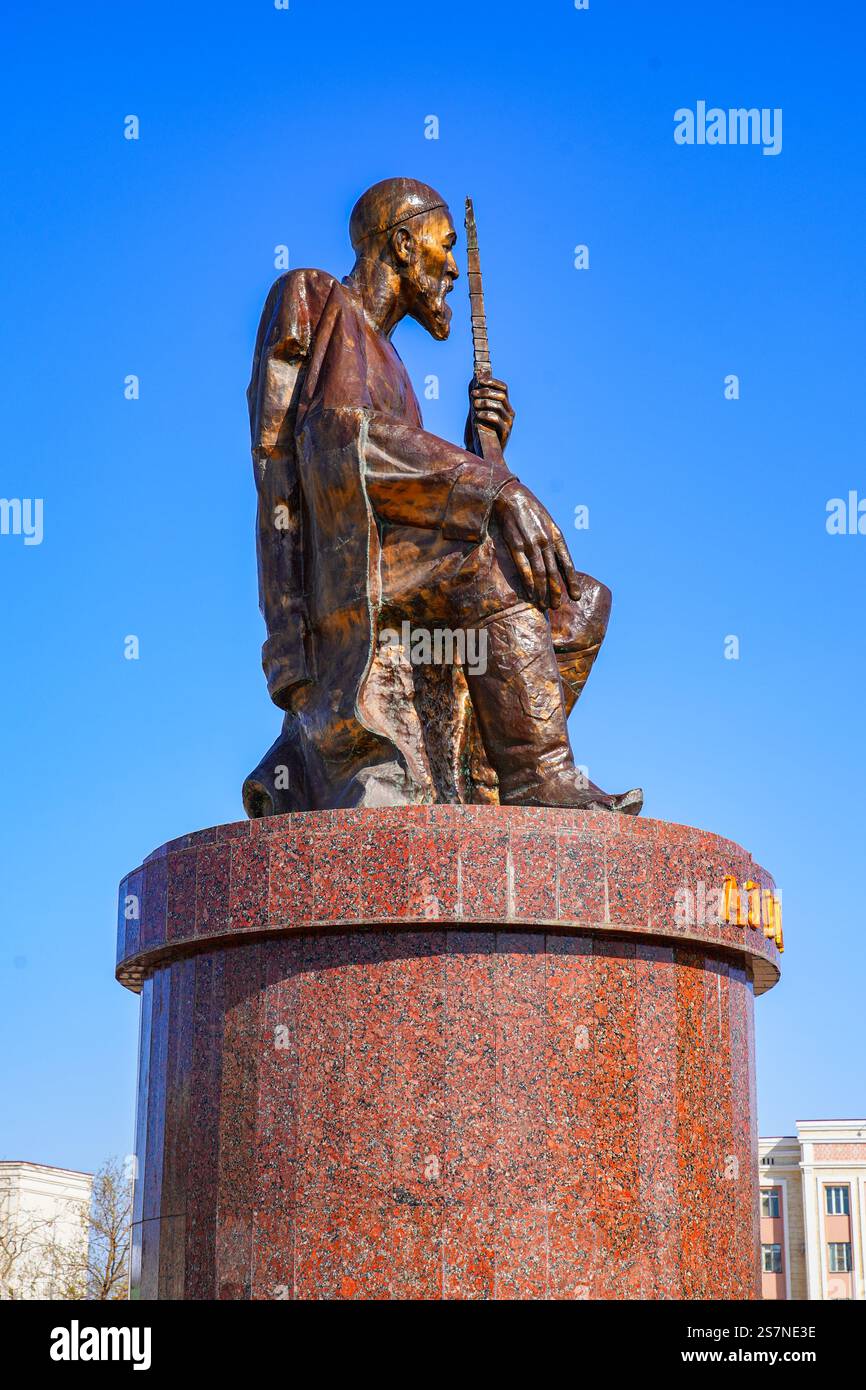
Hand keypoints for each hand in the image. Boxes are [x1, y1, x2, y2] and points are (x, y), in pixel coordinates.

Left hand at [465, 376, 514, 451]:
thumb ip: (477, 398)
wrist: (481, 453)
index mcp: (505, 406)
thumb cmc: (479, 431)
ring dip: (484, 402)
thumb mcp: (477, 411)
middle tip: (473, 394)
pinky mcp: (505, 433)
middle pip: (501, 395)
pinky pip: (496, 419)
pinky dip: (485, 415)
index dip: (492, 381)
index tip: (480, 380)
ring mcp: (509, 423)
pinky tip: (477, 416)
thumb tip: (473, 380)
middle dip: (486, 392)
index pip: (504, 388)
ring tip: (473, 405)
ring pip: (498, 405)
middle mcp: (509, 413)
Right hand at [492, 480, 580, 609]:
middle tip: (557, 606)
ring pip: (539, 573)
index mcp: (557, 536)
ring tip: (543, 604)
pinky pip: (524, 568)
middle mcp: (545, 541)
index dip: (572, 581)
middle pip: (553, 572)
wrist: (511, 498)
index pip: (567, 563)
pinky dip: (528, 582)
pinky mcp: (516, 545)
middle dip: (556, 591)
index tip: (576, 596)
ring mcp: (530, 544)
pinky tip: (530, 592)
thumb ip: (554, 542)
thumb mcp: (548, 524)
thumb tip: (559, 563)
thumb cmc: (531, 512)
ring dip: (542, 591)